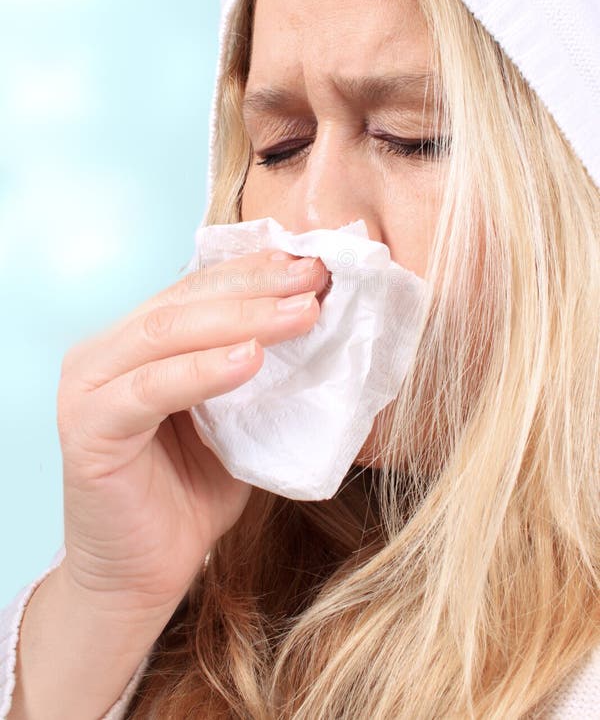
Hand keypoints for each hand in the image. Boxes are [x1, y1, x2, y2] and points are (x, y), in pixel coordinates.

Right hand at [55, 249, 328, 628]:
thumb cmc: (191, 492)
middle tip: (317, 278)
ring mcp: (89, 387)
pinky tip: (250, 360)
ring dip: (242, 318)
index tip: (314, 261)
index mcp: (137, 341)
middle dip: (258, 286)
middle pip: (185, 300)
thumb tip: (317, 318)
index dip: (256, 271)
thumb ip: (256, 369)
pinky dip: (202, 370)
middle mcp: (105, 353)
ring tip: (302, 313)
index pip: (198, 287)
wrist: (142, 575)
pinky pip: (150, 389)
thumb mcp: (235, 418)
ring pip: (167, 333)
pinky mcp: (87, 430)